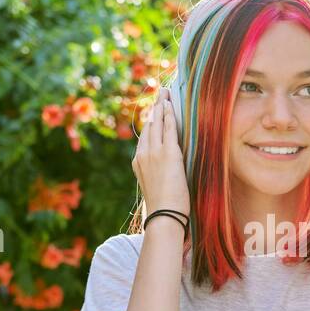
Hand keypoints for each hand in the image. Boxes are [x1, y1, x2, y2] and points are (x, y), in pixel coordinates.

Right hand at [132, 86, 190, 219]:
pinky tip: (171, 105)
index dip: (150, 122)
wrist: (164, 216)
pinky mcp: (168, 154)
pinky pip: (169, 128)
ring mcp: (154, 153)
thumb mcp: (155, 188)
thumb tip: (164, 172)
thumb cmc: (164, 208)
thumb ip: (157, 174)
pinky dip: (170, 115)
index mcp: (138, 163)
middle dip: (155, 108)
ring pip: (157, 124)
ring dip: (162, 106)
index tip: (154, 112)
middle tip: (160, 95)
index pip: (145, 137)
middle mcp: (143, 155)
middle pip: (149, 126)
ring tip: (165, 94)